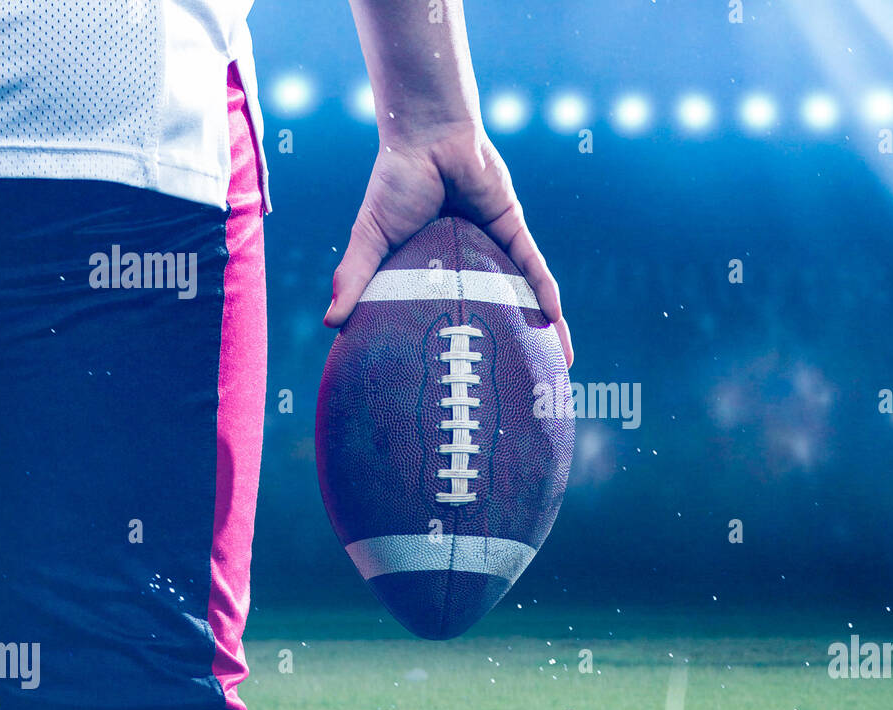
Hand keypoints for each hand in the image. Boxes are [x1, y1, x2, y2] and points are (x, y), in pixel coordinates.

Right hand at [327, 124, 571, 367]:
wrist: (427, 135)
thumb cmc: (395, 182)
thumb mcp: (371, 237)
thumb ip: (356, 276)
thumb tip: (331, 322)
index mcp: (436, 271)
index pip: (449, 317)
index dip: (455, 348)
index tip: (457, 386)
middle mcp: (471, 265)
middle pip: (495, 314)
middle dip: (511, 349)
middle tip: (521, 390)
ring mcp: (495, 249)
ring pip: (524, 297)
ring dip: (543, 329)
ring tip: (560, 365)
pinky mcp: (513, 230)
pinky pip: (533, 268)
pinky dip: (545, 293)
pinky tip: (555, 321)